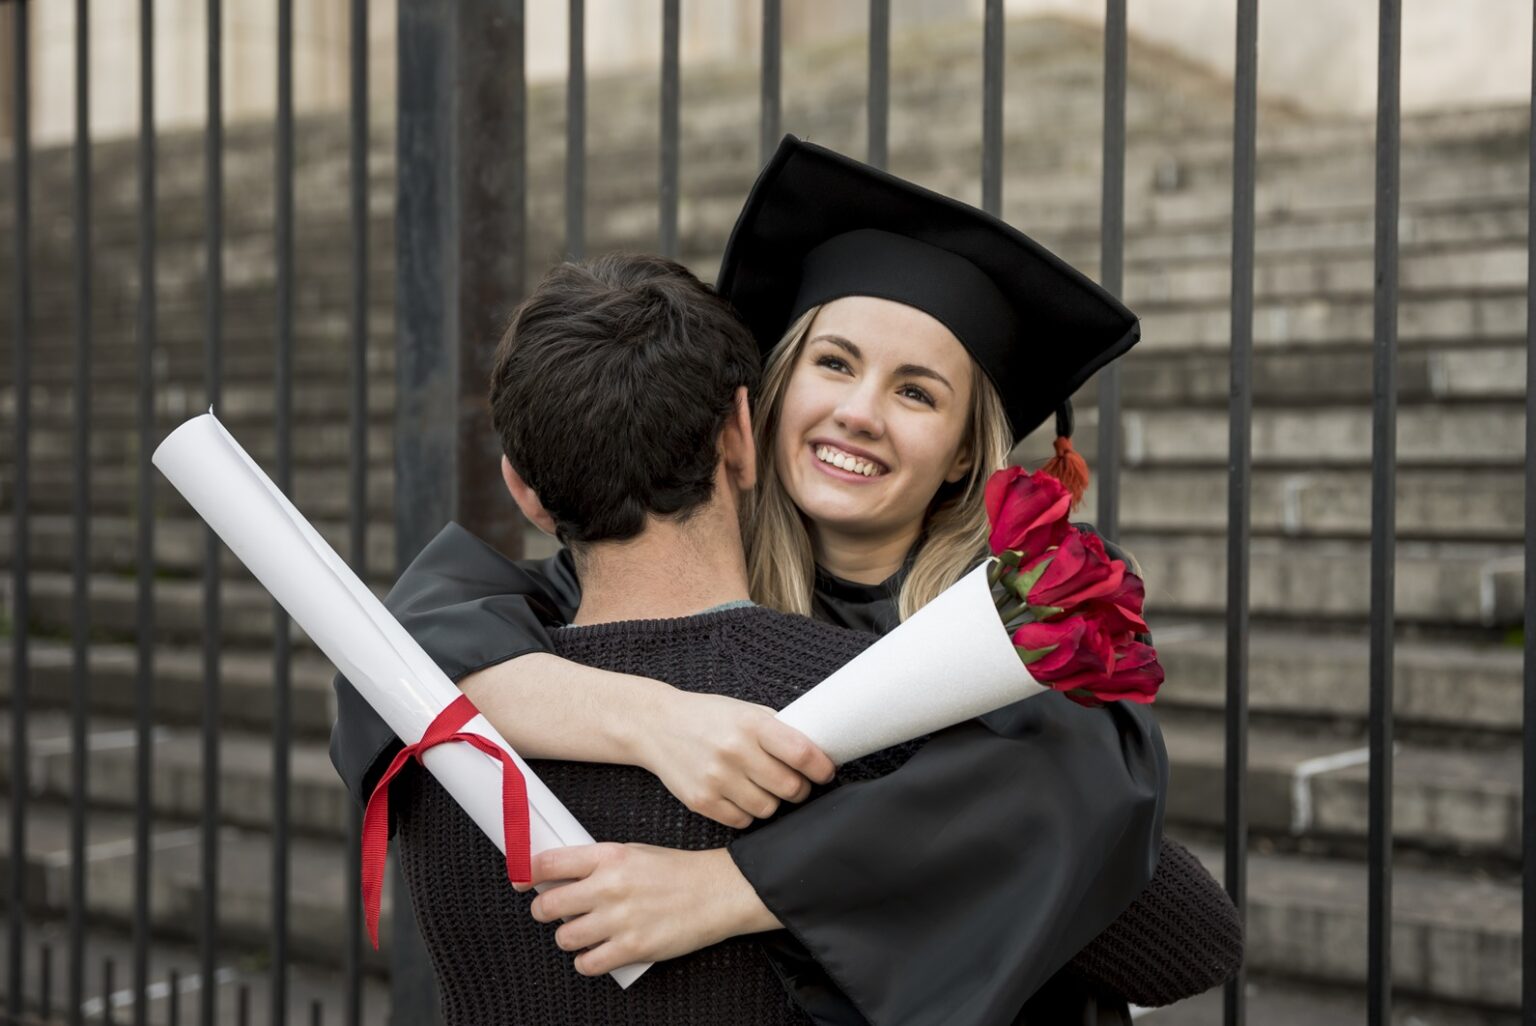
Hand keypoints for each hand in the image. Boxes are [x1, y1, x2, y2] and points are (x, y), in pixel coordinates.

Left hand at [516, 842, 780, 975]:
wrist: (718, 892)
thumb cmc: (676, 872)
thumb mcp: (633, 852)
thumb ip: (596, 864)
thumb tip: (557, 877)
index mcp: (609, 856)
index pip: (548, 863)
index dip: (526, 873)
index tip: (520, 881)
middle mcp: (610, 886)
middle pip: (548, 906)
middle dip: (544, 911)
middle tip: (552, 912)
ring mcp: (620, 919)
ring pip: (564, 937)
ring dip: (568, 938)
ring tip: (583, 932)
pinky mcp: (632, 947)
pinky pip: (587, 964)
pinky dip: (587, 961)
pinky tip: (596, 952)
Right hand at [631, 690, 835, 827]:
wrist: (656, 725)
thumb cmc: (707, 717)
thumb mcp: (744, 710)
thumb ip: (777, 729)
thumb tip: (815, 751)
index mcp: (752, 724)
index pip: (802, 754)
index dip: (822, 768)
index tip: (825, 772)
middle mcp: (734, 751)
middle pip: (790, 788)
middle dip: (799, 789)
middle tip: (795, 783)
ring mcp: (716, 779)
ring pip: (768, 809)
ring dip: (772, 802)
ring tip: (762, 787)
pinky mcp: (701, 802)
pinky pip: (742, 821)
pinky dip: (747, 813)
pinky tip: (740, 795)